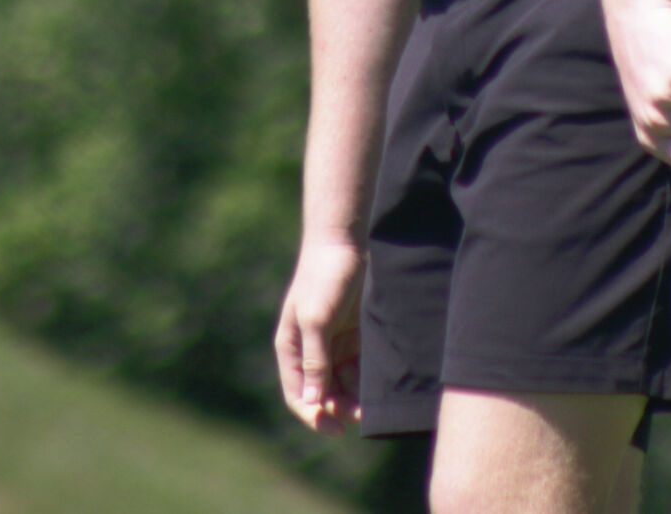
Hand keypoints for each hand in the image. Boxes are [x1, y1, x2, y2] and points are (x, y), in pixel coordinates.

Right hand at [274, 237, 364, 433]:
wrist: (346, 242)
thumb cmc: (323, 277)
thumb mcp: (316, 319)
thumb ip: (314, 360)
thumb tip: (311, 401)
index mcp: (292, 348)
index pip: (298, 395)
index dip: (315, 416)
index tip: (336, 429)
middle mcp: (311, 351)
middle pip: (323, 394)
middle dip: (340, 409)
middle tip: (361, 415)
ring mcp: (334, 344)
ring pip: (344, 384)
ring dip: (356, 397)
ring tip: (373, 404)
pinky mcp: (355, 336)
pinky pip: (360, 367)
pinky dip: (367, 380)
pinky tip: (379, 386)